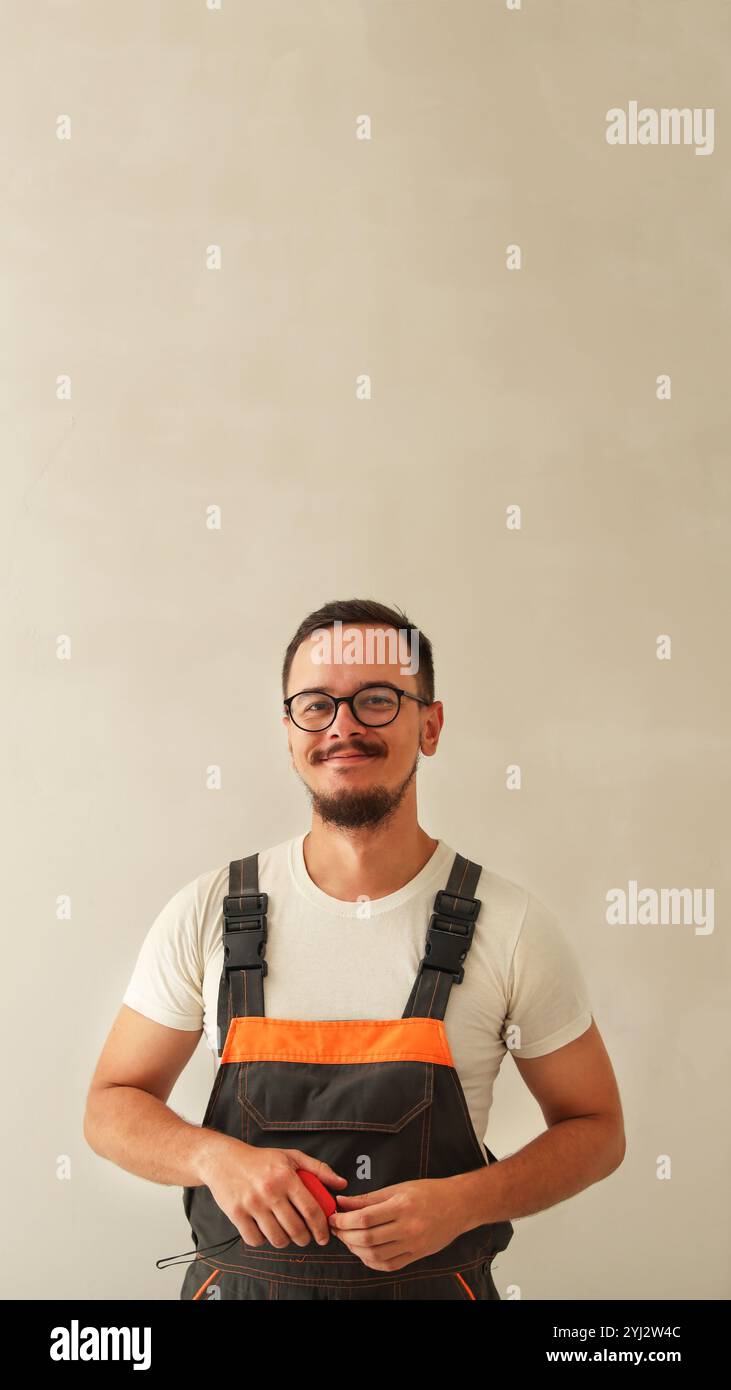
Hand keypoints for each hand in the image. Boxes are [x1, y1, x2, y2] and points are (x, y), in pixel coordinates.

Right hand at [201, 1135, 347, 1248]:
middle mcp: (270, 1191)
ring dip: (286, 1241)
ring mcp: (252, 1204)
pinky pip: (256, 1240)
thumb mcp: (291, 1157)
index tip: (324, 1237)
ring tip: (287, 1234)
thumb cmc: (261, 1160)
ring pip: (277, 1238)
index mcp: (286, 1176)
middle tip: (305, 1237)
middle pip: (296, 1229)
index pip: (311, 1210)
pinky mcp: (236, 1214)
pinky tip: (266, 1231)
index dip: (321, 1228)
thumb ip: (318, 1170)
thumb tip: (342, 1184)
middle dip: (305, 1238)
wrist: (224, 1160)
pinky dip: (263, 1240)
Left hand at [327, 1178, 464, 1270]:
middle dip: (345, 1235)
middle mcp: (408, 1227)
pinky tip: (364, 1252)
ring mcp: (413, 1244)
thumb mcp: (398, 1187)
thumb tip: (343, 1202)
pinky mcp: (417, 1256)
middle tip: (336, 1228)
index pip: (365, 1218)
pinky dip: (371, 1261)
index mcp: (403, 1206)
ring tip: (348, 1239)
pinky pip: (389, 1265)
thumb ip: (369, 1198)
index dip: (344, 1220)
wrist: (459, 1205)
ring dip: (355, 1249)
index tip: (334, 1217)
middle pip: (367, 1238)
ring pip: (375, 1255)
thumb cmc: (429, 1192)